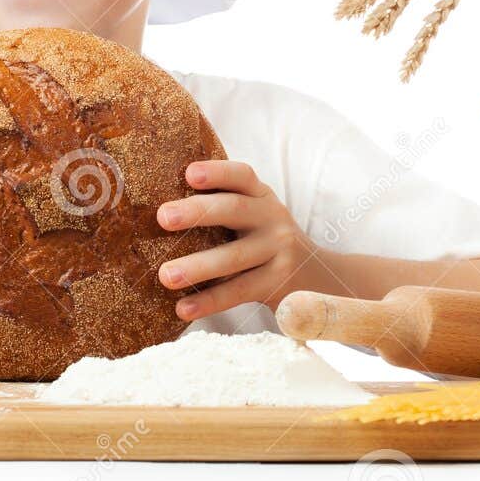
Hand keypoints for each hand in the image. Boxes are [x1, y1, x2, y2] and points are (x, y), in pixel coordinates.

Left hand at [156, 160, 337, 319]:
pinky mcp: (278, 283)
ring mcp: (278, 251)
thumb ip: (224, 207)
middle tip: (163, 217)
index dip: (217, 172)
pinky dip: (209, 301)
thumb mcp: (255, 217)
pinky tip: (183, 308)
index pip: (242, 176)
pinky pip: (239, 291)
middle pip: (235, 210)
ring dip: (198, 266)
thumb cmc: (267, 243)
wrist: (319, 278)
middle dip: (198, 212)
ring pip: (234, 257)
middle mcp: (272, 218)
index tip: (189, 173)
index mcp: (261, 196)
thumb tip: (160, 208)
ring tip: (165, 275)